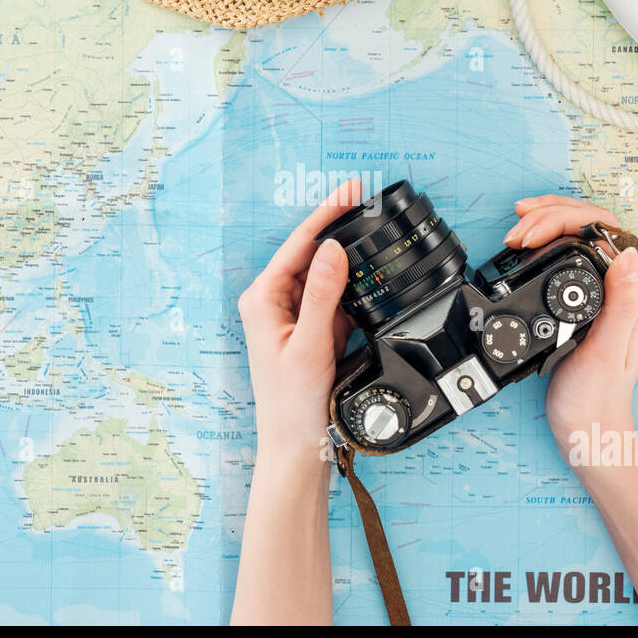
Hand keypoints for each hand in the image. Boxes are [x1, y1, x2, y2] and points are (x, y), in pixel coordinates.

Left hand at [237, 178, 361, 470]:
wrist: (298, 447)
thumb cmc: (292, 405)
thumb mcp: (311, 346)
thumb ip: (324, 296)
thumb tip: (332, 251)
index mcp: (263, 299)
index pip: (298, 244)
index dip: (326, 213)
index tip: (350, 189)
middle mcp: (275, 302)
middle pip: (313, 254)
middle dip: (341, 230)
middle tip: (370, 205)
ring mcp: (296, 316)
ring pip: (328, 275)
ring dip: (351, 260)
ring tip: (375, 235)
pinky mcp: (315, 331)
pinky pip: (338, 298)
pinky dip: (356, 289)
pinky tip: (372, 279)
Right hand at [504, 195, 637, 453]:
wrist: (586, 428)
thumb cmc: (595, 398)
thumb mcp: (605, 352)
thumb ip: (623, 304)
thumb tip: (627, 254)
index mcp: (637, 292)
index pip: (605, 230)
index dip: (563, 220)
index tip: (527, 236)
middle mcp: (628, 286)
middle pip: (593, 223)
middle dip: (550, 214)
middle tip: (514, 229)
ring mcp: (609, 290)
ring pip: (581, 233)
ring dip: (547, 221)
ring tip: (515, 229)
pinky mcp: (589, 297)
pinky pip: (570, 252)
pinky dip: (545, 239)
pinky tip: (525, 243)